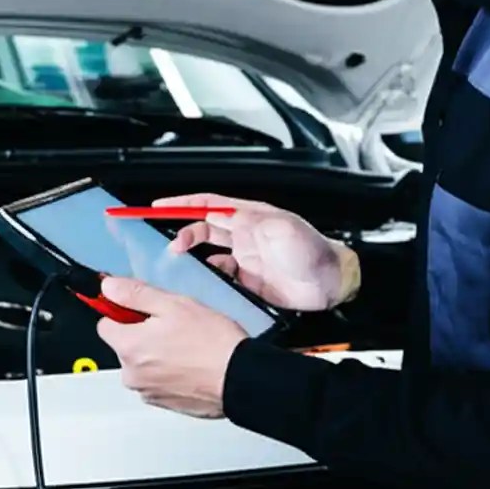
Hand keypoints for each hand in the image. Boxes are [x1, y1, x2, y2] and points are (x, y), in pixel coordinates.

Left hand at [96, 276, 246, 418]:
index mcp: (129, 347)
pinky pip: (158, 382)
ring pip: (142, 364)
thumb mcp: (173, 304)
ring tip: (186, 346)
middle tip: (172, 325)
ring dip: (157, 354)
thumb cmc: (212, 343)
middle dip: (142, 334)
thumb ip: (135, 294)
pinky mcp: (166, 404)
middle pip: (124, 345)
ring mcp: (148, 392)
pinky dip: (170, 373)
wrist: (241, 378)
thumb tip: (109, 287)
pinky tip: (191, 363)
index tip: (139, 308)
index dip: (122, 312)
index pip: (104, 324)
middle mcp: (132, 374)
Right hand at [155, 192, 358, 310]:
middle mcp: (244, 235)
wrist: (330, 284)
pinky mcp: (248, 281)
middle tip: (171, 246)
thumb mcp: (283, 228)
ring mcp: (245, 259)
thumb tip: (222, 217)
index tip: (160, 207)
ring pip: (208, 254)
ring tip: (182, 266)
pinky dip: (208, 279)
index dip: (183, 204)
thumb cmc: (312, 251)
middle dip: (184, 234)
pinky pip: (219, 278)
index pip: (209, 205)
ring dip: (193, 258)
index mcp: (249, 217)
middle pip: (203, 229)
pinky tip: (205, 283)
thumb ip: (252, 221)